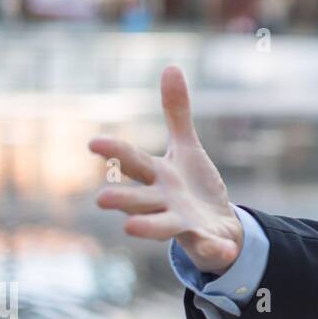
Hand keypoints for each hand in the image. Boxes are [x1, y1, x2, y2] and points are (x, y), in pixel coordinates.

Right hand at [88, 65, 242, 273]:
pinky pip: (210, 248)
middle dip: (122, 198)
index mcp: (158, 177)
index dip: (116, 152)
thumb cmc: (191, 186)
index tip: (93, 142)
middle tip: (102, 198)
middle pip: (140, 198)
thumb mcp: (186, 148)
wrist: (216, 227)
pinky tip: (224, 251)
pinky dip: (216, 251)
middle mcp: (163, 202)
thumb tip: (171, 67)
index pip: (134, 162)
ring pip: (163, 227)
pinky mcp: (206, 243)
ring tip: (130, 228)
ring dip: (149, 227)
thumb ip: (176, 113)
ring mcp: (183, 225)